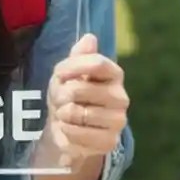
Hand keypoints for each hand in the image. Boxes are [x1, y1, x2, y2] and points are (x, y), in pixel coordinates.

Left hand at [46, 34, 128, 165]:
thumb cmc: (70, 95)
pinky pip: (77, 134)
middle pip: (80, 89)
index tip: (58, 74)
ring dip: (62, 114)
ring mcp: (117, 121)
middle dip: (61, 95)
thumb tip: (89, 38)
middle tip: (60, 100)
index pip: (97, 63)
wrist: (68, 127)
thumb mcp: (68, 73)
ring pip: (77, 113)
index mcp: (114, 75)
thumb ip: (78, 56)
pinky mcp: (109, 142)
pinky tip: (68, 129)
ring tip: (65, 115)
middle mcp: (121, 97)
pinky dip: (65, 131)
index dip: (72, 67)